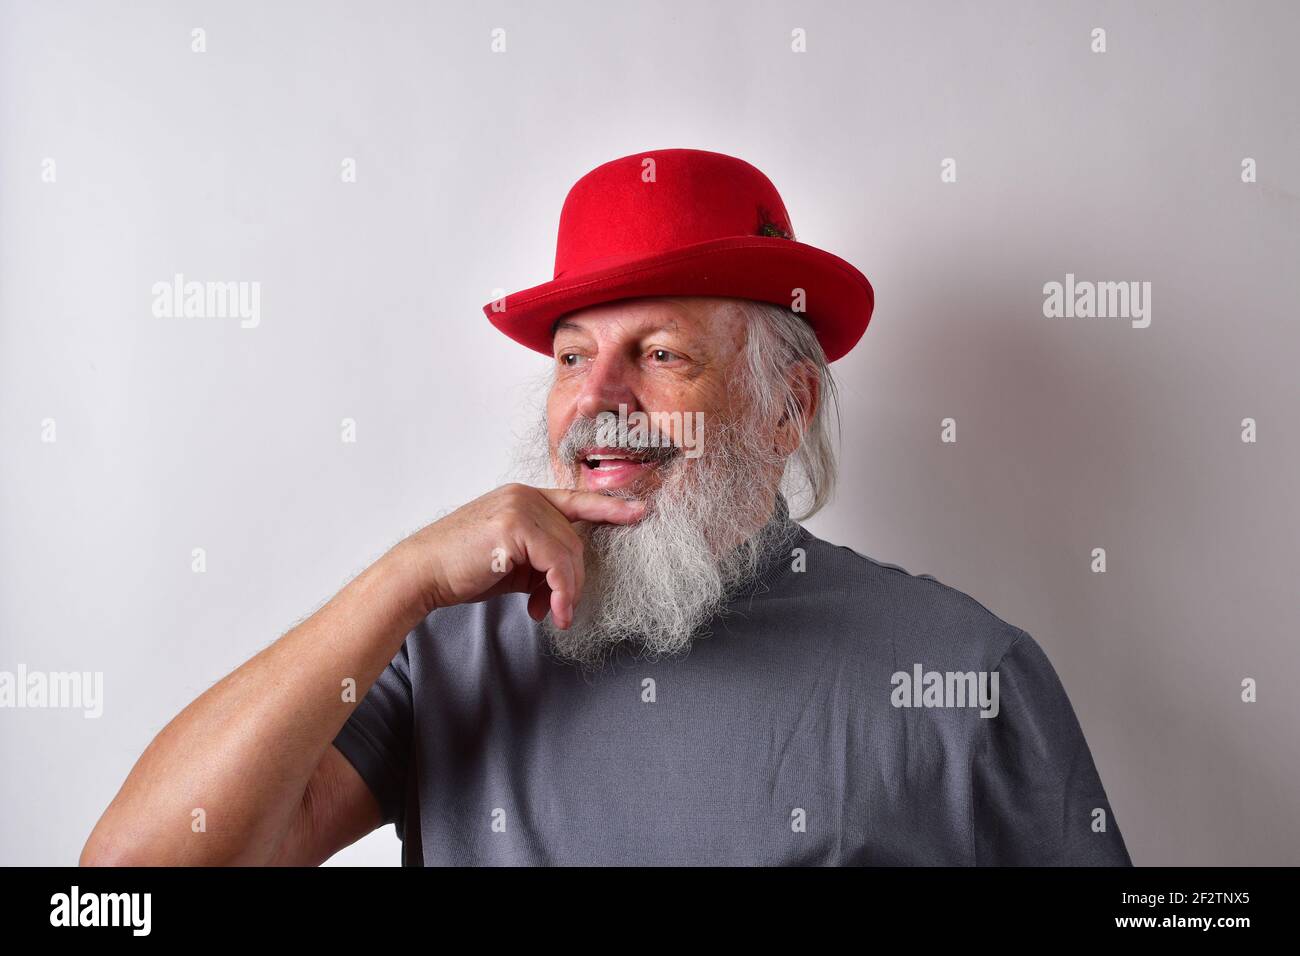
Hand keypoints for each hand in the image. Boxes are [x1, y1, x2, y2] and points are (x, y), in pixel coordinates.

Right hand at [395, 483, 646, 628]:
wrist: (422, 573)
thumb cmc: (462, 570)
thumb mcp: (511, 563)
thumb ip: (540, 562)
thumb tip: (563, 586)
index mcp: (524, 497)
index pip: (575, 499)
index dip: (609, 507)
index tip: (639, 512)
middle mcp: (525, 495)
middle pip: (575, 538)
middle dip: (573, 580)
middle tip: (560, 609)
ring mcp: (521, 506)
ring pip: (570, 552)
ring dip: (568, 591)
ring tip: (554, 614)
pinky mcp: (516, 525)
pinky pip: (556, 563)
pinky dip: (560, 592)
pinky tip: (550, 612)